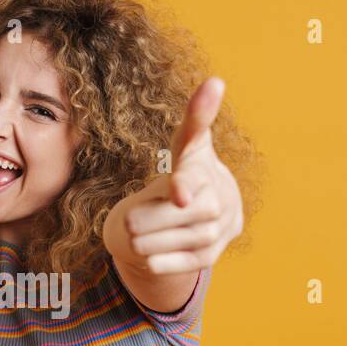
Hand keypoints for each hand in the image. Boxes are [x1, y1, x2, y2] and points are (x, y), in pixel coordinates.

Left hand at [117, 77, 243, 273]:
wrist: (214, 210)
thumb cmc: (191, 170)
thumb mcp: (189, 143)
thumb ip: (197, 116)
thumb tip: (215, 81)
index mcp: (206, 173)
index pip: (195, 179)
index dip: (185, 185)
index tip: (177, 192)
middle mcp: (217, 204)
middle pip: (176, 216)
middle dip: (148, 219)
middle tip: (129, 220)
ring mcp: (215, 234)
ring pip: (174, 242)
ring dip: (149, 240)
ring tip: (136, 235)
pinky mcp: (207, 258)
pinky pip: (177, 264)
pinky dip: (159, 261)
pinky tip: (148, 254)